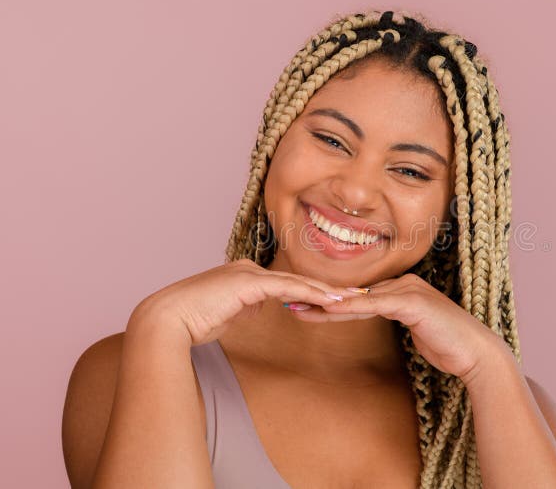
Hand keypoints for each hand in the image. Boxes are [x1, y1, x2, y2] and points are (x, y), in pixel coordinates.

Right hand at [130, 258, 358, 345]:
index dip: (309, 291)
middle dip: (325, 288)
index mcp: (241, 275)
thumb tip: (256, 307)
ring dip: (325, 291)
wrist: (167, 320)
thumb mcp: (224, 313)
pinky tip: (331, 300)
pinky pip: (288, 288)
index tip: (331, 299)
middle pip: (295, 278)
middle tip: (352, 295)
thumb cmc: (191, 321)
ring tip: (350, 298)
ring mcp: (247, 273)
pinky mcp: (248, 282)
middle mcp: (247, 269)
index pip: (283, 283)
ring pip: (296, 281)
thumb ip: (243, 307)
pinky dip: (311, 293)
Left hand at [289, 273, 508, 381]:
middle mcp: (403, 284)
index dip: (331, 302)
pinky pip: (374, 305)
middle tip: (289, 301)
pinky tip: (329, 311)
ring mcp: (408, 290)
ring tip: (299, 307)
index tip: (305, 306)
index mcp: (402, 289)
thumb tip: (377, 316)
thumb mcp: (415, 331)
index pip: (359, 296)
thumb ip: (396, 319)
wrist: (475, 353)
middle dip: (321, 299)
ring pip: (359, 298)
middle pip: (354, 294)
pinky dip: (350, 308)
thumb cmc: (447, 345)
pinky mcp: (412, 302)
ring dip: (327, 304)